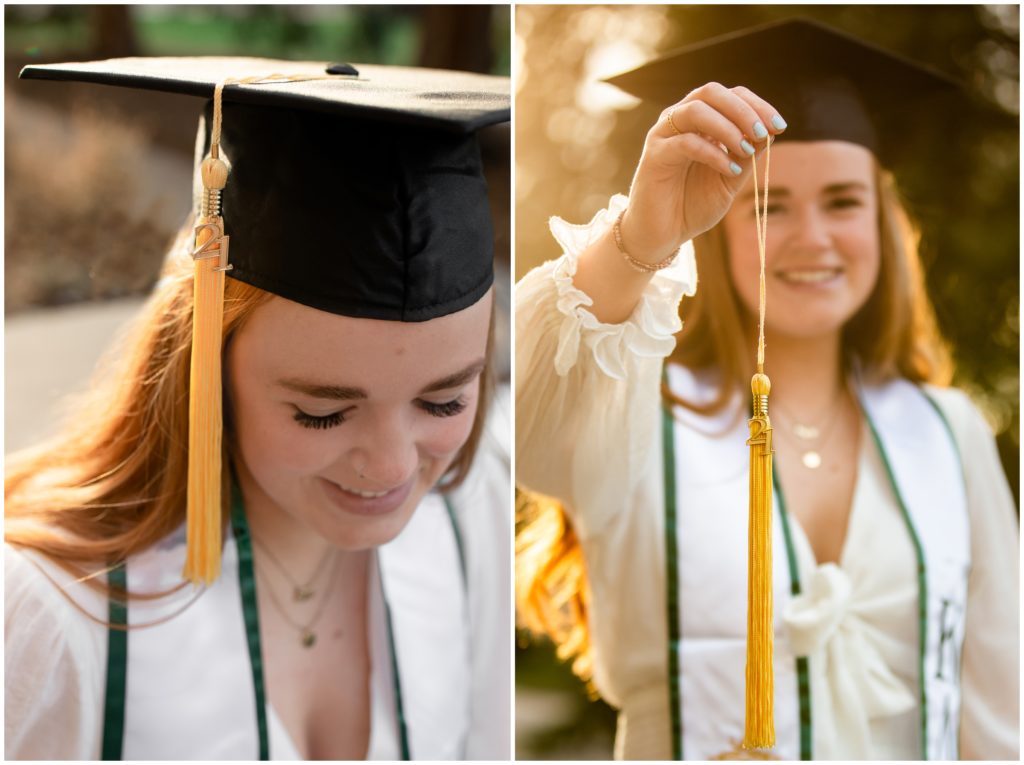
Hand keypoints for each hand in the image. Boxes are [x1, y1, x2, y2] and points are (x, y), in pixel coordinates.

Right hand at [618, 83, 786, 263]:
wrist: (662, 234)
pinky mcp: (654, 155)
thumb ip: (746, 154)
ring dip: (727, 128)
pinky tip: (729, 169)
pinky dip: (713, 153)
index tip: (779, 126)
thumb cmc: (693, 204)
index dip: (757, 105)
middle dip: (743, 110)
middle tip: (762, 132)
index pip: (730, 96)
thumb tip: (770, 131)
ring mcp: (664, 135)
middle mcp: (679, 120)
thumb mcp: (730, 178)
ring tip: (745, 151)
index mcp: (700, 121)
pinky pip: (685, 142)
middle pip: (711, 92)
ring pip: (696, 110)